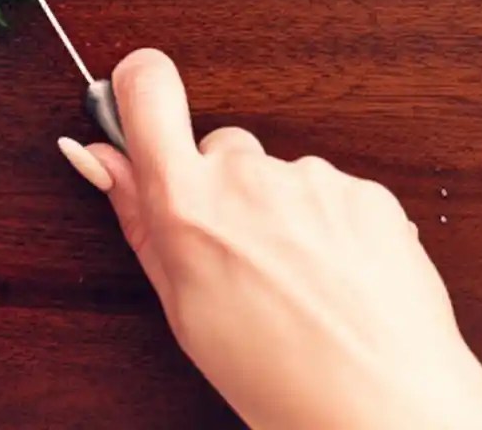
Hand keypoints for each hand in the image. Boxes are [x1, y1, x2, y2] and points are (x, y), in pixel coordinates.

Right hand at [59, 49, 481, 429]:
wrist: (384, 403)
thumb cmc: (278, 375)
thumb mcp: (182, 307)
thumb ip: (139, 218)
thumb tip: (98, 159)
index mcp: (189, 207)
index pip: (147, 90)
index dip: (139, 83)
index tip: (138, 95)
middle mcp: (249, 178)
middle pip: (221, 148)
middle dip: (225, 189)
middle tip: (242, 259)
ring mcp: (313, 180)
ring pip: (281, 177)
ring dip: (283, 215)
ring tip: (300, 285)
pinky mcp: (366, 190)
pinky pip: (333, 194)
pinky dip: (332, 228)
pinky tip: (337, 281)